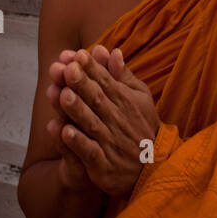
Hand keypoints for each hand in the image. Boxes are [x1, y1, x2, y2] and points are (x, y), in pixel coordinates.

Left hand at [56, 47, 160, 196]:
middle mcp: (117, 119)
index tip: (77, 54)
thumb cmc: (142, 126)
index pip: (105, 81)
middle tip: (67, 69)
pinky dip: (78, 143)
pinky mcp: (104, 166)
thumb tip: (114, 50)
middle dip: (81, 84)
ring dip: (77, 110)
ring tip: (63, 95)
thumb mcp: (140, 97)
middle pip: (96, 99)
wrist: (154, 167)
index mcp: (124, 101)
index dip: (91, 68)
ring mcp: (110, 143)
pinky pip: (90, 152)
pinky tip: (64, 132)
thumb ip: (124, 75)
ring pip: (91, 124)